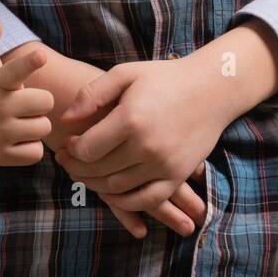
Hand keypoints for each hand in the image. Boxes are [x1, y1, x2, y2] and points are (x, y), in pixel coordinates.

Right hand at [0, 17, 54, 166]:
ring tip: (19, 122)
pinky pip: (36, 152)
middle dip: (39, 103)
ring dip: (36, 126)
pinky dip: (31, 148)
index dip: (30, 62)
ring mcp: (0, 133)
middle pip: (45, 102)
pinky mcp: (3, 156)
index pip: (16, 70)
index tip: (42, 55)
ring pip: (43, 128)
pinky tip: (16, 141)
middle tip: (24, 105)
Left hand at [53, 56, 228, 214]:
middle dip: (78, 169)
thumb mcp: (126, 73)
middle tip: (68, 163)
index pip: (88, 149)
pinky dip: (125, 203)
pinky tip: (112, 193)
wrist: (211, 89)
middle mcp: (146, 146)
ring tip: (85, 174)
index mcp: (130, 119)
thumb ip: (93, 94)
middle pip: (100, 171)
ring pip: (118, 188)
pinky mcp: (177, 176)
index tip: (67, 144)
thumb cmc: (165, 78)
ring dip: (96, 185)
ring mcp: (163, 165)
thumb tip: (65, 119)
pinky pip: (146, 200)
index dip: (72, 150)